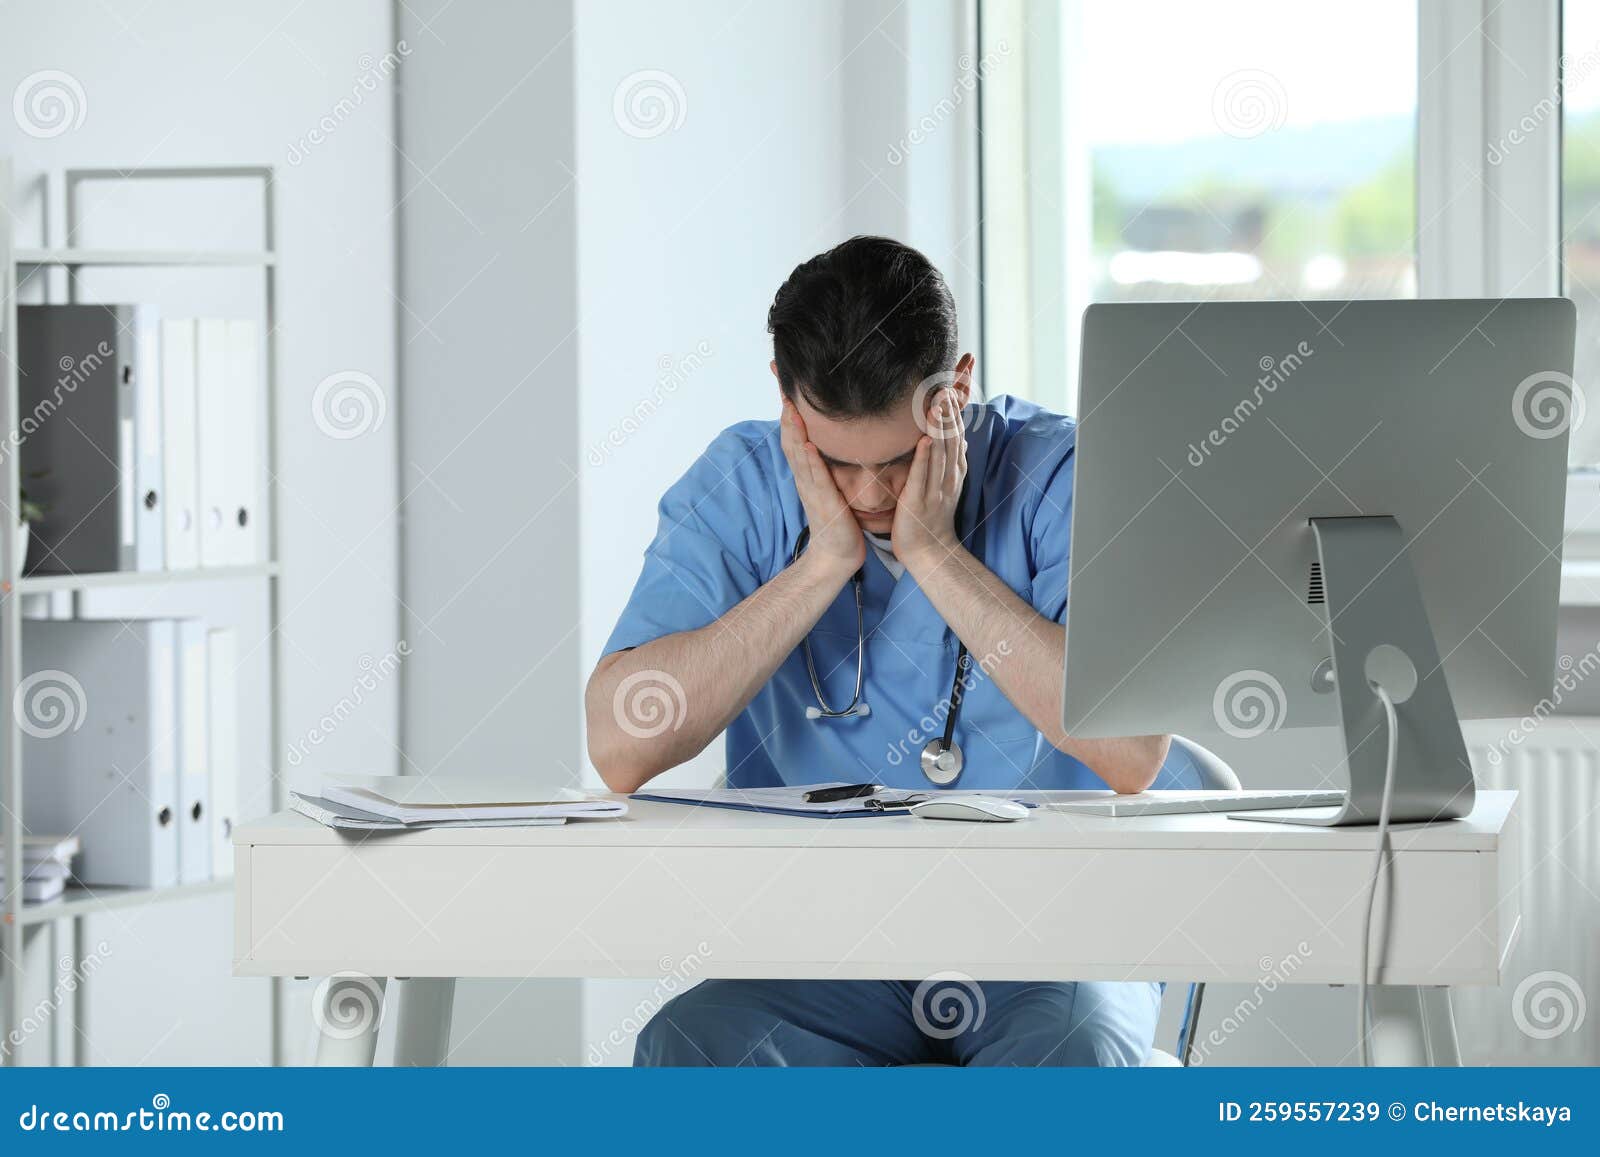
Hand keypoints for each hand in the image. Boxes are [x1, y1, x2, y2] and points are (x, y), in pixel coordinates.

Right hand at [780, 400, 865, 577]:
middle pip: (790, 439)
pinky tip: (807, 445)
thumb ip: (828, 465)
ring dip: (794, 431)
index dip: (790, 410)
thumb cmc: (839, 521)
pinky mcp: (824, 503)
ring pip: (799, 455)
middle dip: (787, 412)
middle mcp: (805, 478)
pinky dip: (810, 461)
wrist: (837, 555)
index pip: (795, 435)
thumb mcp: (831, 486)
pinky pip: (816, 479)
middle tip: (782, 384)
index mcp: (808, 473)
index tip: (786, 384)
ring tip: (791, 407)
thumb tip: (830, 443)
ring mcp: (812, 490)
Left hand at [893, 389, 966, 573]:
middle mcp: (948, 476)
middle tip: (945, 384)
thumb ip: (950, 460)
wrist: (929, 552)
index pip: (956, 433)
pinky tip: (924, 440)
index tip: (952, 385)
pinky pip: (923, 476)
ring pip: (940, 453)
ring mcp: (936, 489)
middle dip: (949, 411)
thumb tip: (957, 438)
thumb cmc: (931, 516)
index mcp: (954, 470)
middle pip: (951, 438)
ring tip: (937, 403)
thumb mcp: (945, 483)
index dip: (955, 410)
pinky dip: (925, 457)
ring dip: (938, 427)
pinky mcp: (919, 502)